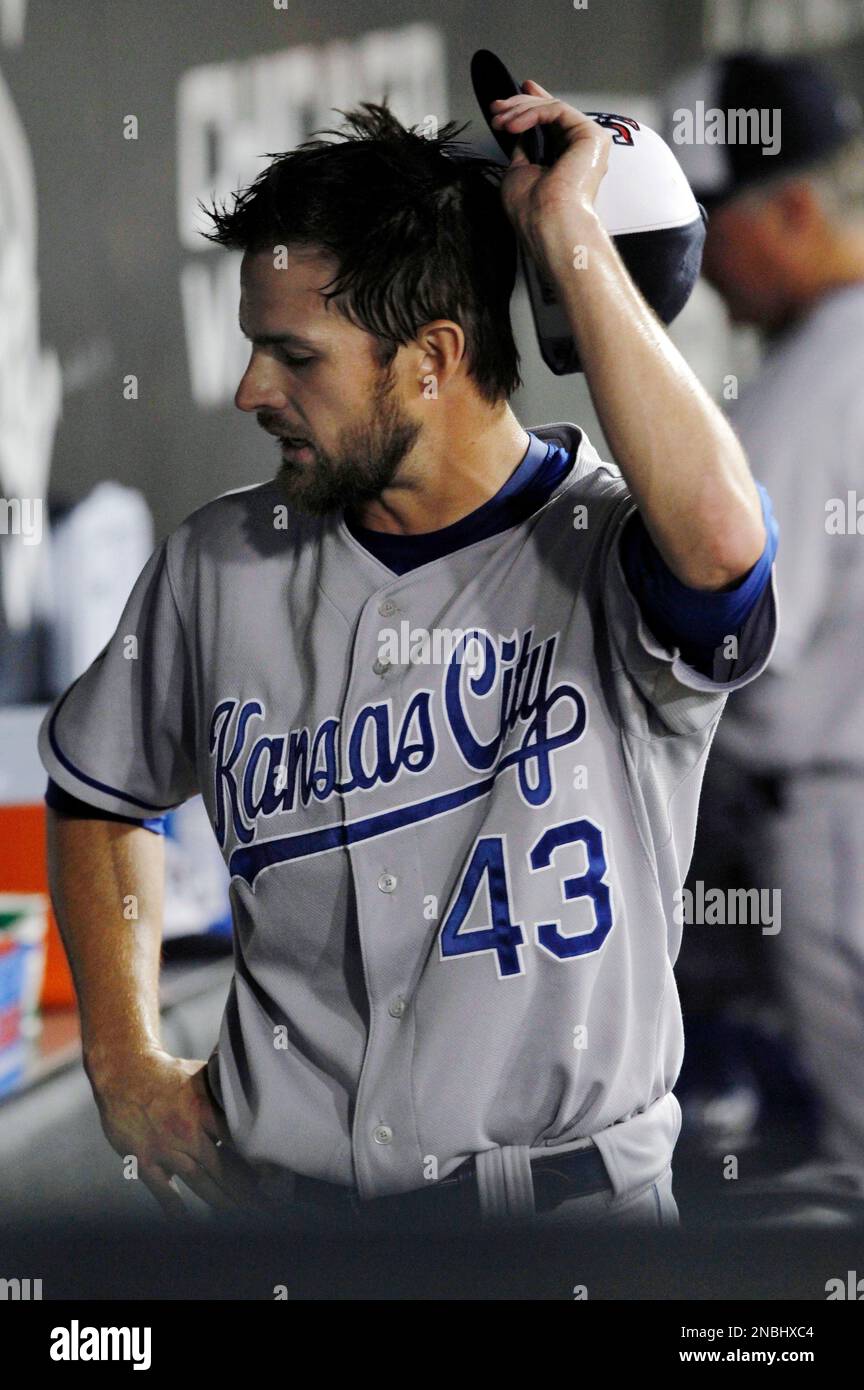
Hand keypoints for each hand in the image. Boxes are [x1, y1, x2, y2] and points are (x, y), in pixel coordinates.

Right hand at [91, 1048, 263, 1218]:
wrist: (123, 1073)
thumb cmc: (167, 1074)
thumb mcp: (201, 1074)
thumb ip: (225, 1088)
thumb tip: (255, 1083)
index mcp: (204, 1108)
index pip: (237, 1138)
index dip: (256, 1158)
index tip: (273, 1175)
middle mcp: (187, 1130)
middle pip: (222, 1166)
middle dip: (245, 1188)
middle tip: (265, 1205)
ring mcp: (165, 1147)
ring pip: (199, 1180)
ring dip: (221, 1200)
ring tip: (240, 1213)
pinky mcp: (144, 1159)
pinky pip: (161, 1189)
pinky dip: (173, 1206)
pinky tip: (185, 1221)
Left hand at [491, 80, 611, 267]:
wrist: (547, 224)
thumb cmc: (532, 211)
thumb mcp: (519, 172)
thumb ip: (523, 150)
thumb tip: (520, 131)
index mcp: (566, 161)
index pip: (550, 125)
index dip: (530, 106)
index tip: (507, 102)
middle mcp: (581, 151)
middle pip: (550, 113)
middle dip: (519, 105)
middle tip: (495, 108)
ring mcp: (589, 143)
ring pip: (553, 109)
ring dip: (520, 110)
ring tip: (500, 122)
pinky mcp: (591, 135)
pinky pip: (557, 111)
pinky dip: (532, 114)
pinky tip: (513, 126)